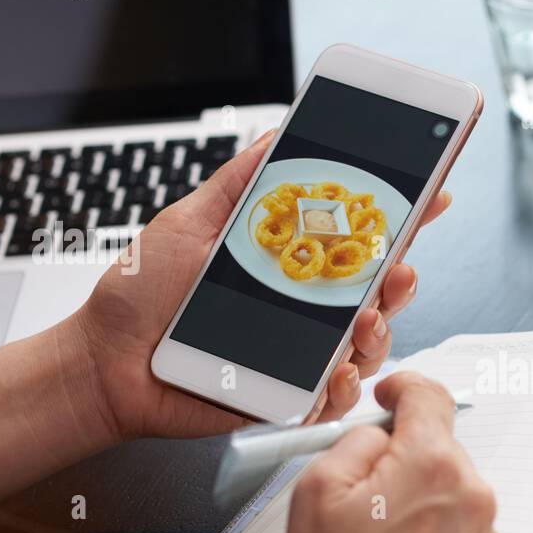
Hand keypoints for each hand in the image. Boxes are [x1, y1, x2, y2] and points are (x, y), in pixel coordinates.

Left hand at [74, 130, 451, 440]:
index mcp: (288, 265)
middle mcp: (302, 309)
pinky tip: (338, 370)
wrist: (103, 362)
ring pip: (366, 346)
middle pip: (377, 294)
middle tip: (401, 266)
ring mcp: (298, 355)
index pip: (356, 240)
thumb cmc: (140, 297)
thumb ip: (240, 184)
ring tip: (365, 318)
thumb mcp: (190, 222)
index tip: (429, 194)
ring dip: (380, 332)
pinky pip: (332, 397)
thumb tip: (279, 134)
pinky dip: (344, 386)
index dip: (398, 218)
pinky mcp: (285, 397)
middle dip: (402, 278)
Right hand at [270, 372, 501, 532]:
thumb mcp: (317, 492)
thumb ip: (354, 442)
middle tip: (357, 490)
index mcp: (433, 465)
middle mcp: (471, 495)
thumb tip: (379, 434)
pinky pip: (455, 529)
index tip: (389, 395)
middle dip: (400, 456)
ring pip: (446, 490)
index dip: (403, 388)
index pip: (431, 397)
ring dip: (414, 498)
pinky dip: (427, 532)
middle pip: (438, 447)